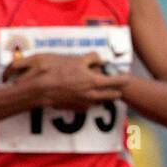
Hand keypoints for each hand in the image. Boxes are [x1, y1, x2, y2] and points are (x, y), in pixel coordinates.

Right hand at [2, 52, 123, 110]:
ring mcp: (85, 103)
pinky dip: (92, 100)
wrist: (38, 90)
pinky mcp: (76, 108)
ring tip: (103, 88)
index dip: (124, 78)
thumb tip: (100, 58)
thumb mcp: (73, 58)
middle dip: (117, 88)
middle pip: (113, 94)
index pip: (117, 81)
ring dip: (105, 95)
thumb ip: (89, 58)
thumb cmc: (53, 71)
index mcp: (93, 80)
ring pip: (103, 100)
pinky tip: (87, 94)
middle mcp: (92, 94)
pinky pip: (90, 105)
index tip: (128, 76)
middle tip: (118, 83)